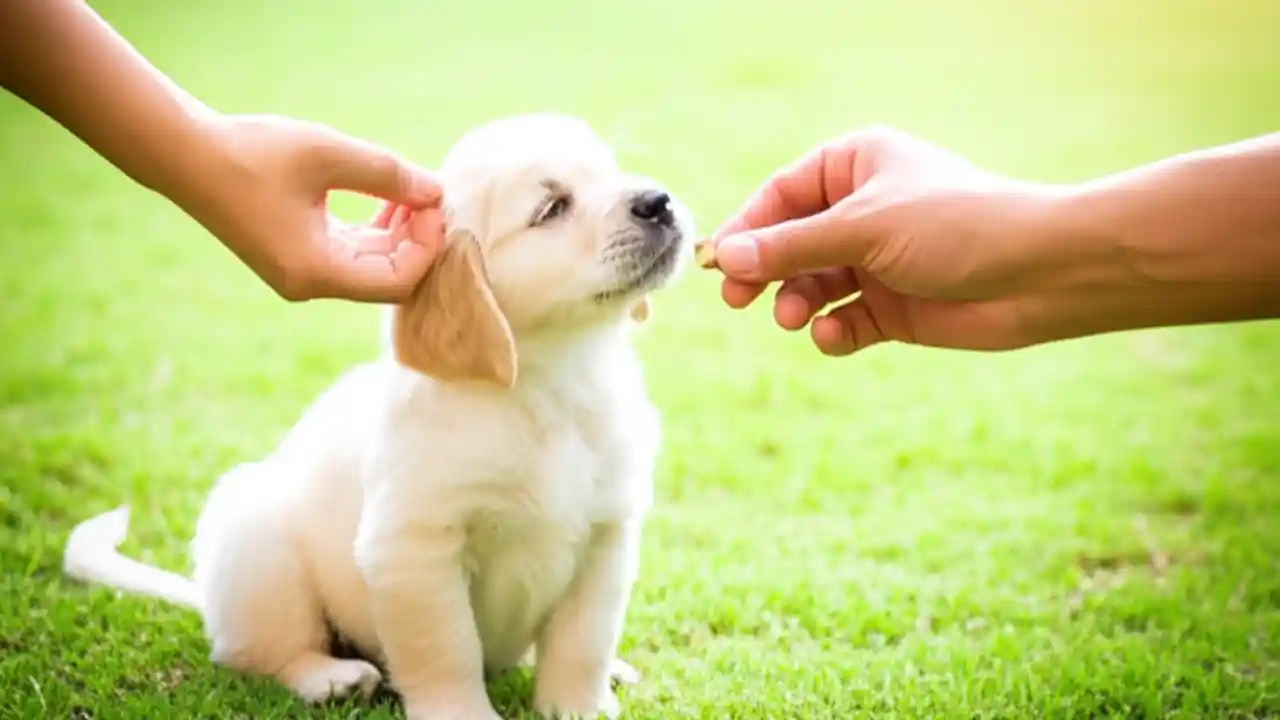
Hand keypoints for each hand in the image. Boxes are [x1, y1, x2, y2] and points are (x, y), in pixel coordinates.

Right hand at [173, 114, 444, 302]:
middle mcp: (310, 284)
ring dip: (398, 230)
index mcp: (316, 274)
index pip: (397, 282)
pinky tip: (390, 193)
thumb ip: (388, 174)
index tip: (432, 202)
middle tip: (429, 191)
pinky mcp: (297, 254)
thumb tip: (436, 190)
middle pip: (388, 276)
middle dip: (416, 237)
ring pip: (372, 264)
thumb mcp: (329, 155)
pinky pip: (352, 251)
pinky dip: (375, 227)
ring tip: (413, 187)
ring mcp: (303, 272)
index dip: (425, 246)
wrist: (186, 154)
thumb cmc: (254, 153)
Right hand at [710, 126, 1062, 354]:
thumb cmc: (956, 227)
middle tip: (738, 301)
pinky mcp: (893, 308)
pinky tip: (835, 336)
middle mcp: (863, 211)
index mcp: (856, 166)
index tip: (719, 263)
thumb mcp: (863, 228)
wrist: (1039, 275)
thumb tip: (726, 258)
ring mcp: (878, 261)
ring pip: (812, 285)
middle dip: (766, 272)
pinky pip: (844, 321)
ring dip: (797, 303)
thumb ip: (791, 247)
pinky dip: (833, 331)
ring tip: (795, 318)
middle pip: (790, 243)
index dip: (747, 228)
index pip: (782, 195)